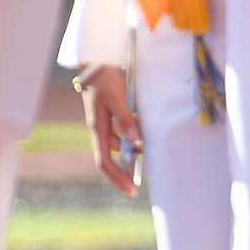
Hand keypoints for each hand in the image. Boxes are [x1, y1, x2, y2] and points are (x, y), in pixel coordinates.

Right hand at [78, 65, 143, 197]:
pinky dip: (137, 132)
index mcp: (97, 128)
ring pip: (123, 141)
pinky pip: (127, 127)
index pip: (105, 162)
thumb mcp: (116, 98)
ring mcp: (107, 120)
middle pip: (114, 155)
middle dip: (129, 167)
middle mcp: (101, 128)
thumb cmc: (105, 78)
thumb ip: (126, 119)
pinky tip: (149, 128)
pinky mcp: (115, 110)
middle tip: (148, 175)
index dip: (117, 178)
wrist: (98, 58)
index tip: (132, 191)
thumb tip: (136, 142)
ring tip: (153, 149)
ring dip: (136, 147)